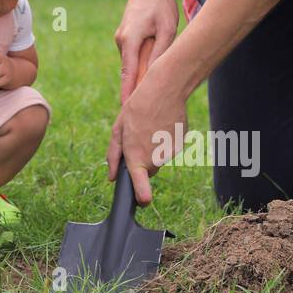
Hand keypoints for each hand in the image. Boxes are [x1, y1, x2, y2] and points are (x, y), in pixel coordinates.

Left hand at [105, 38, 186, 204]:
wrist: (165, 90)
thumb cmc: (137, 107)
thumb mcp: (118, 129)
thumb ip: (114, 155)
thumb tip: (112, 177)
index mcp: (136, 155)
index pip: (141, 186)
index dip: (142, 197)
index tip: (143, 202)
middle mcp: (154, 158)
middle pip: (147, 170)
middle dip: (142, 160)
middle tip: (139, 137)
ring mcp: (169, 153)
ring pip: (158, 159)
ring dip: (153, 148)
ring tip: (150, 125)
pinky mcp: (180, 146)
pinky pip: (169, 149)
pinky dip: (165, 141)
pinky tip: (162, 124)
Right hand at [115, 0, 177, 104]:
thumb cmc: (160, 3)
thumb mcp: (166, 29)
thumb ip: (160, 53)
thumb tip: (155, 75)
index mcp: (129, 42)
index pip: (127, 76)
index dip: (128, 96)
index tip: (127, 113)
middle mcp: (121, 41)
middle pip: (130, 72)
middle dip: (137, 91)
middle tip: (146, 111)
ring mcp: (122, 38)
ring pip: (133, 63)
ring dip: (143, 76)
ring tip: (156, 94)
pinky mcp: (127, 35)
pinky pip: (134, 55)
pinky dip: (143, 64)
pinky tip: (155, 69)